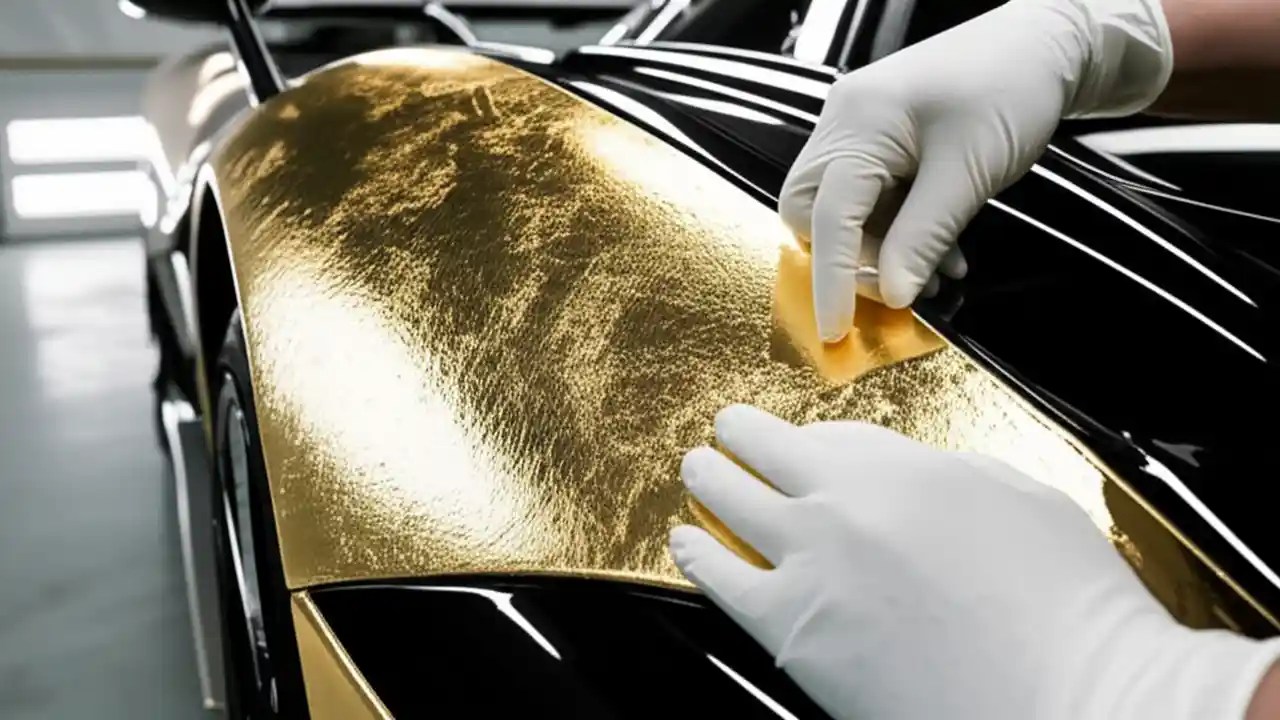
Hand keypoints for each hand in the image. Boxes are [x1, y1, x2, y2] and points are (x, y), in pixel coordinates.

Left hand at [671, 405, 1278, 719]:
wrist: (1072, 695)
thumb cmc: (1064, 605)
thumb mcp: (1016, 498)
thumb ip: (941, 474)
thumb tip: (901, 472)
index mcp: (896, 466)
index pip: (819, 433)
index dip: (798, 435)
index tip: (790, 439)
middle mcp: (838, 504)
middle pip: (755, 453)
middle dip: (734, 440)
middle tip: (724, 438)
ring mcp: (807, 568)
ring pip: (723, 504)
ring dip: (705, 481)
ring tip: (697, 475)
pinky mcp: (790, 633)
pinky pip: (718, 581)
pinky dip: (695, 554)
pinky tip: (686, 544)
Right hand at [779, 0, 1172, 341]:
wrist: (1046, 44)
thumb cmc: (1010, 88)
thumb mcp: (969, 172)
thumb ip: (922, 236)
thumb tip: (893, 295)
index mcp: (860, 123)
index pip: (828, 215)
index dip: (831, 278)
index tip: (837, 330)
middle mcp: (845, 122)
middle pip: (812, 211)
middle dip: (849, 258)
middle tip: (900, 285)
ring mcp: (859, 128)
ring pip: (843, 210)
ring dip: (882, 251)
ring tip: (938, 272)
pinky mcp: (881, 139)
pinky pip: (871, 199)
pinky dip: (899, 232)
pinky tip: (940, 249)